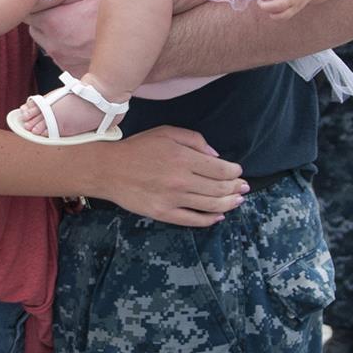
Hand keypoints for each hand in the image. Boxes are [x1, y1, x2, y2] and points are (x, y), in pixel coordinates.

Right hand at [84, 126, 247, 225]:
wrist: (109, 169)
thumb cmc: (138, 147)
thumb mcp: (167, 132)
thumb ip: (195, 140)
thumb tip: (216, 155)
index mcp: (184, 158)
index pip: (221, 169)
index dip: (235, 172)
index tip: (238, 172)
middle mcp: (181, 180)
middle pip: (220, 189)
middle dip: (236, 188)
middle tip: (244, 188)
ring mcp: (173, 199)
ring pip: (211, 206)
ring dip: (229, 204)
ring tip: (238, 201)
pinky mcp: (163, 213)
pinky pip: (193, 220)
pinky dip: (209, 220)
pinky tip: (218, 216)